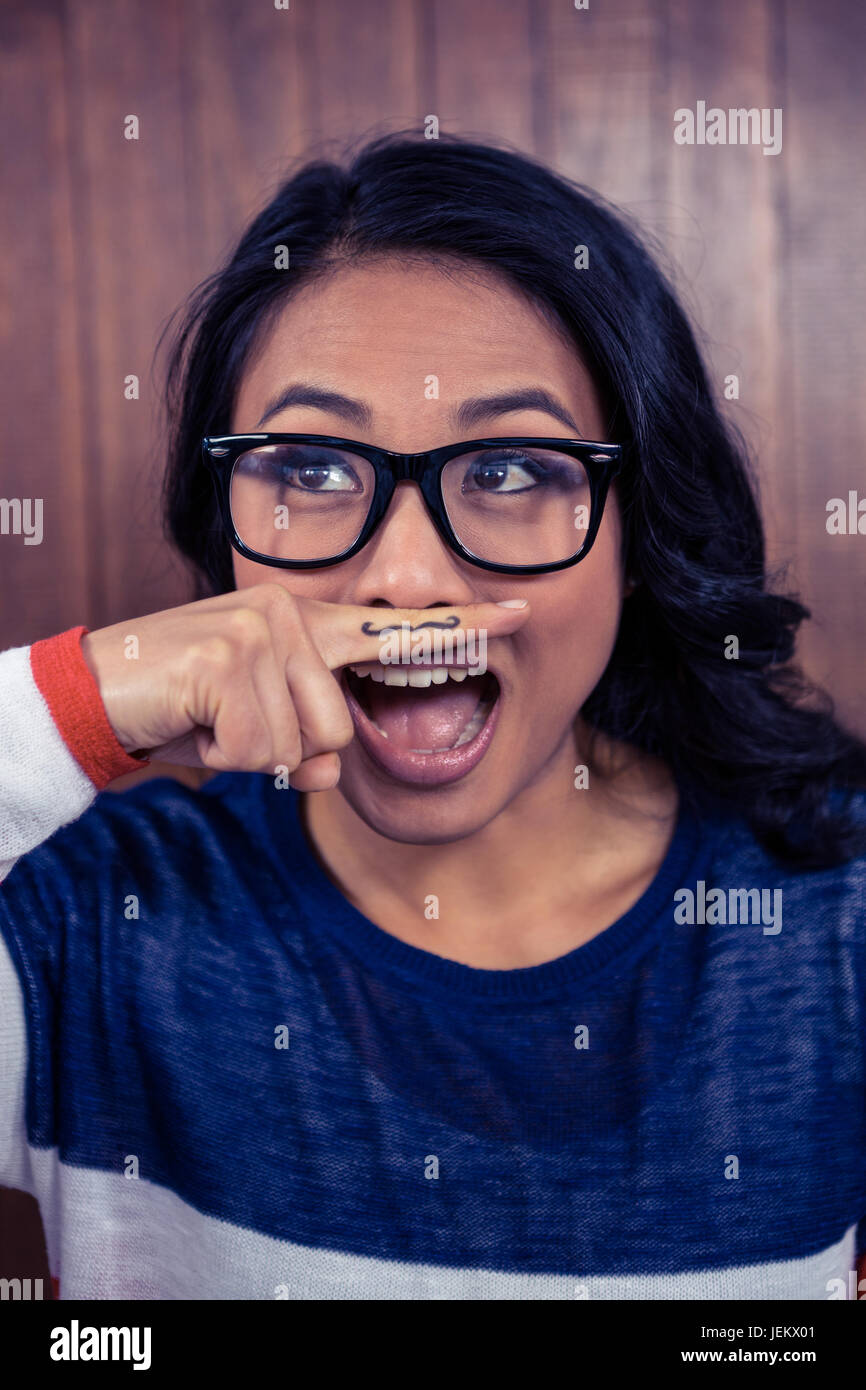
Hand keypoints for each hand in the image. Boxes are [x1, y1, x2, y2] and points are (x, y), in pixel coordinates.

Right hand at [81, 584, 529, 791]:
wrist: (94, 690)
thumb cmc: (182, 710)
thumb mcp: (259, 730)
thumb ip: (309, 743)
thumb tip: (331, 770)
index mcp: (307, 624)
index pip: (394, 629)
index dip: (463, 628)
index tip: (524, 615)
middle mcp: (292, 614)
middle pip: (337, 730)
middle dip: (284, 751)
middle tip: (229, 723)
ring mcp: (262, 628)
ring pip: (303, 744)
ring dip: (252, 754)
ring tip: (209, 719)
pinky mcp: (229, 654)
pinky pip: (262, 750)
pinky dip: (225, 756)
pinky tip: (195, 722)